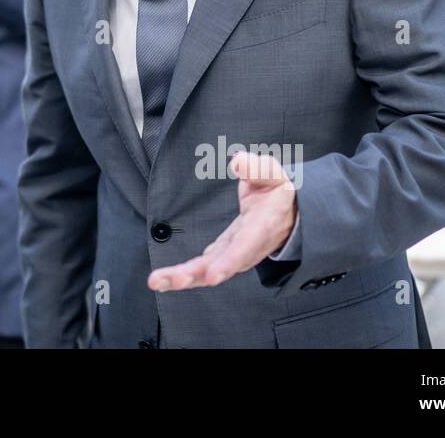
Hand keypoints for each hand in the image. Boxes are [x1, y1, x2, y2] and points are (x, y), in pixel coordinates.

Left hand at [148, 151, 296, 291]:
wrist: (287, 213)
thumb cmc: (276, 192)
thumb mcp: (272, 174)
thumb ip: (258, 169)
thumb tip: (238, 162)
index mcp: (260, 228)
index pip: (244, 247)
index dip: (229, 263)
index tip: (212, 275)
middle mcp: (245, 248)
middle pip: (218, 266)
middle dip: (192, 275)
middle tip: (167, 280)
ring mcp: (232, 254)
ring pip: (206, 271)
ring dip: (181, 278)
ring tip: (157, 281)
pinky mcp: (221, 254)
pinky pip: (201, 268)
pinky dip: (183, 275)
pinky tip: (164, 280)